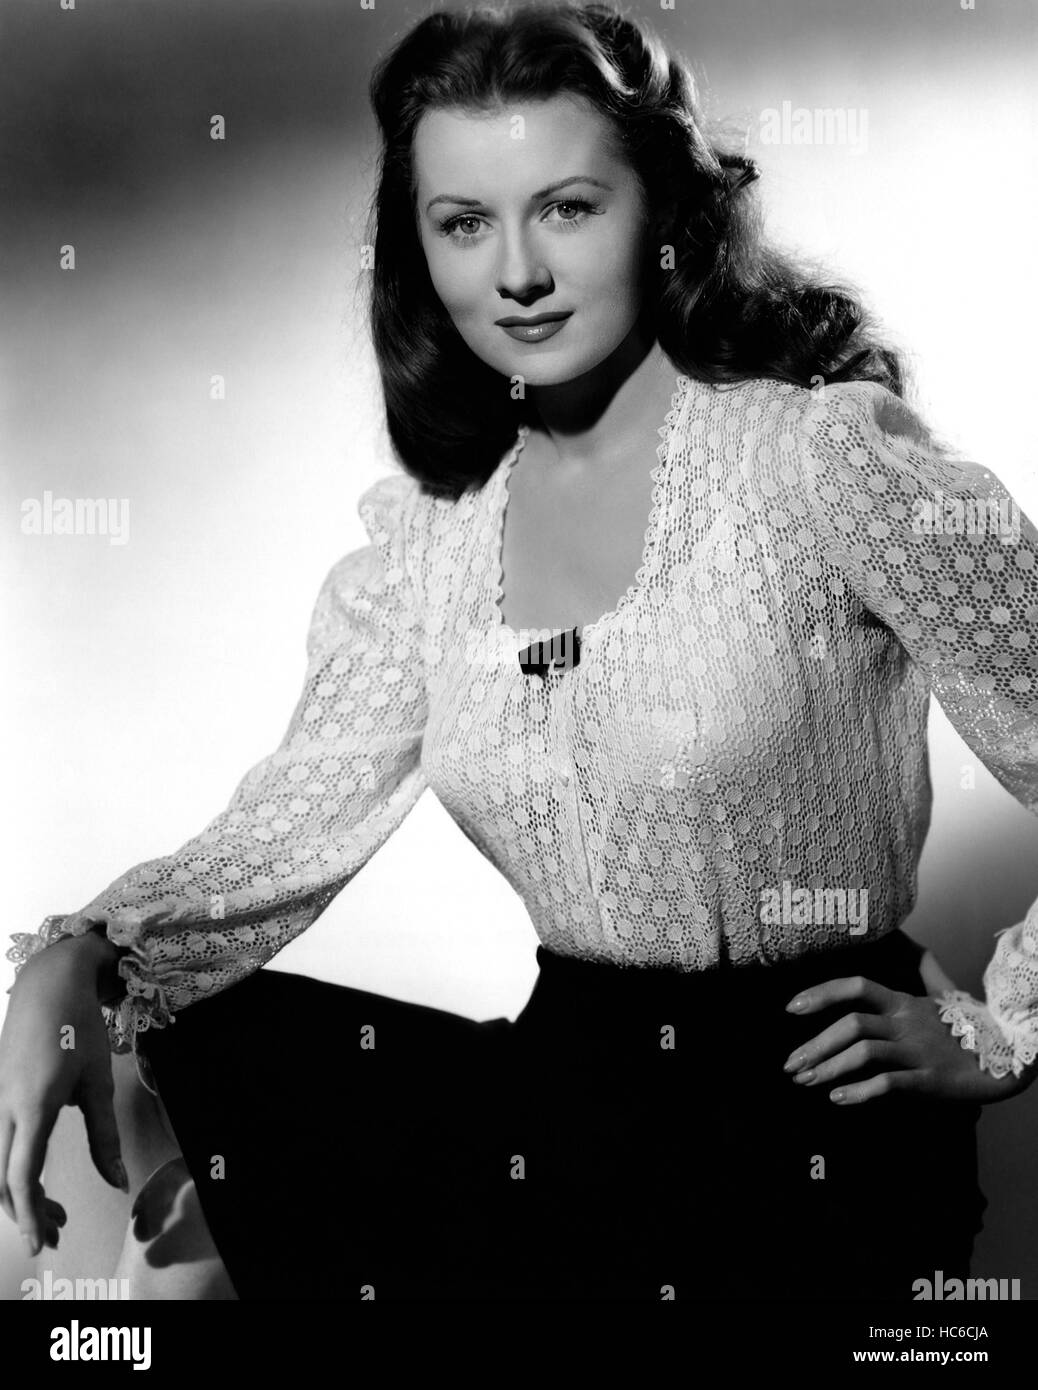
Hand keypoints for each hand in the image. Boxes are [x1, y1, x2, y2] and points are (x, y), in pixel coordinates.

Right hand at [0, 935, 127, 1256]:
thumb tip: (117, 1182)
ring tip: (57, 1209)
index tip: (43, 1244)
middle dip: (27, 1211)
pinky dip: (15, 1167)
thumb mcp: (99, 1082)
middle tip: (60, 1231)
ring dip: (21, 1192)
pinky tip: (39, 1173)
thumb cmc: (80, 1028)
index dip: (31, 1215)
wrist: (49, 982)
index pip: (23, 1176)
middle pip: (2, 1178)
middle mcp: (4, 1107)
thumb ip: (104, 1136)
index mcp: (32, 1106)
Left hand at [781, 955, 1036, 1105]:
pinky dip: (860, 1092)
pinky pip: (889, 1083)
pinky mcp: (930, 1080)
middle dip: (815, 1044)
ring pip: (864, 1053)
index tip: (791, 1008)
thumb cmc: (971, 1030)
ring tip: (805, 1082)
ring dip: (829, 1068)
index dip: (821, 993)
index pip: (856, 986)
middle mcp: (907, 1023)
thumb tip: (919, 948)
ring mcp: (918, 1051)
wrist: (1010, 1058)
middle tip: (790, 1065)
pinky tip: (838, 1099)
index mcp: (904, 1002)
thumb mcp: (945, 997)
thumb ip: (927, 974)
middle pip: (851, 1024)